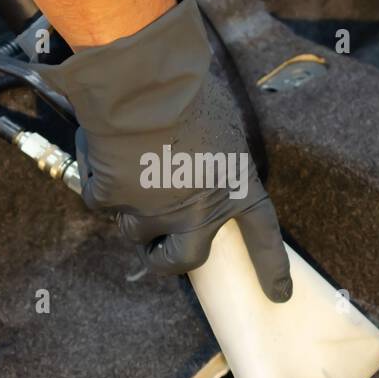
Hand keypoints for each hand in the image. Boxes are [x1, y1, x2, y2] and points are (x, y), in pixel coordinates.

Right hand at [34, 0, 292, 301]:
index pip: (264, 236)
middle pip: (182, 260)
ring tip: (126, 165)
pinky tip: (103, 148)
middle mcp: (197, 210)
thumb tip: (192, 162)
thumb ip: (214, 154)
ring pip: (135, 229)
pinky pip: (102, 199)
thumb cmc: (189, 89)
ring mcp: (153, 211)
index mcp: (236, 187)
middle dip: (165, 261)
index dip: (272, 268)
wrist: (143, 82)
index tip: (279, 295)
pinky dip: (99, 177)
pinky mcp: (114, 202)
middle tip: (157, 254)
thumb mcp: (222, 123)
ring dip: (128, 207)